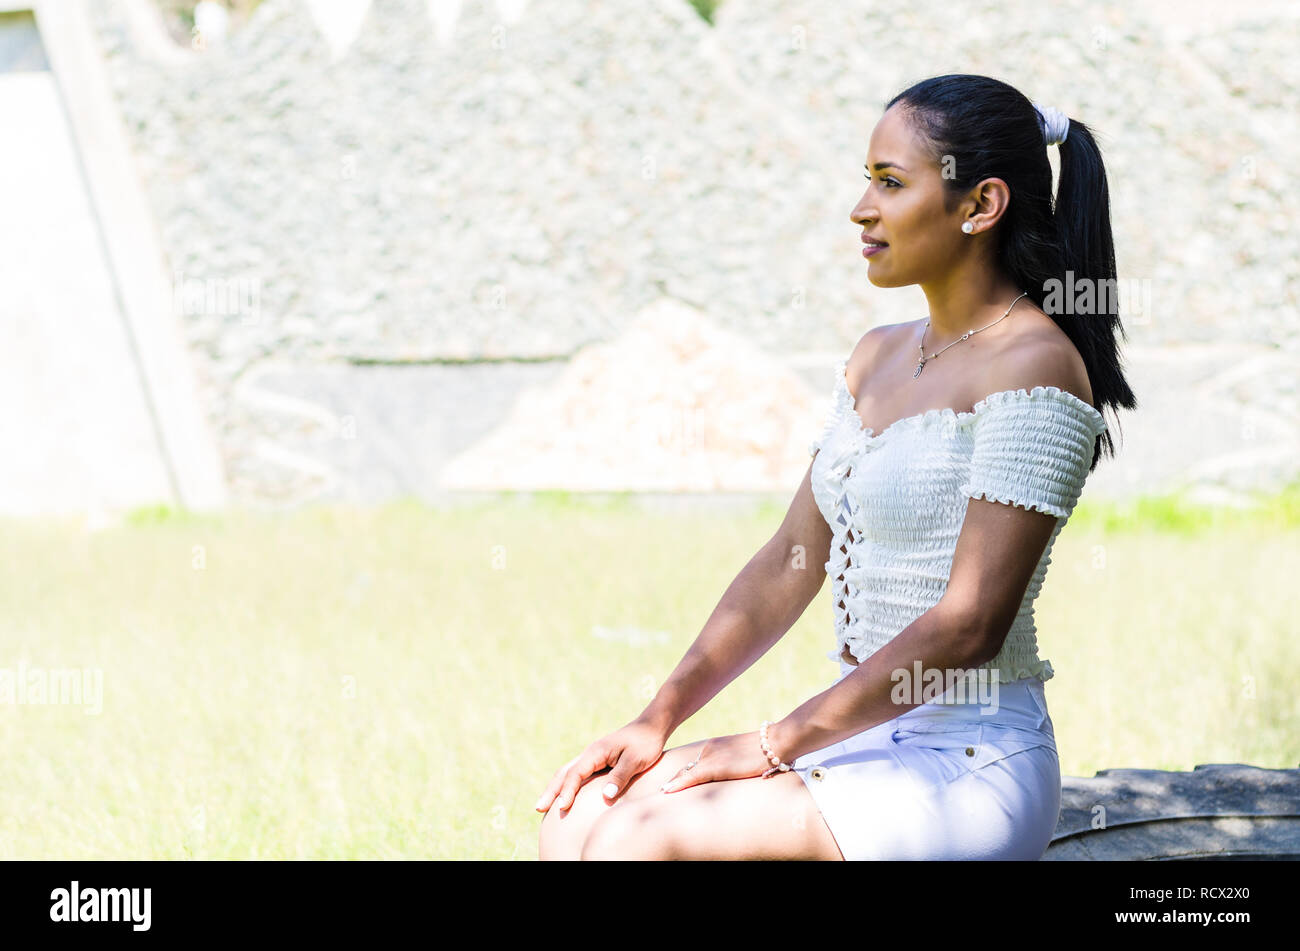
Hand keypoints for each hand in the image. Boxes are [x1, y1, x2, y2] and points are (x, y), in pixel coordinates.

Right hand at [535, 718, 669, 812]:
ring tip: (544, 805)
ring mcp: (593, 757)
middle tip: (538, 808)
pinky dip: (566, 784)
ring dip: (555, 788)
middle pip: (564, 773)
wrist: (652, 727)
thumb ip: (620, 776)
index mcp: (596, 752)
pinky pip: (577, 774)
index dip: (567, 791)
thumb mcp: (636, 760)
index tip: (562, 807)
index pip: (575, 774)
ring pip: (568, 772)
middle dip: (551, 790)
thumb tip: (606, 796)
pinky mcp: (598, 761)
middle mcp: (590, 754)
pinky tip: (565, 795)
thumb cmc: (646, 743)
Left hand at [659, 730, 774, 792]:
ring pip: (685, 773)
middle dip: (672, 779)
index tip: (668, 781)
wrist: (775, 742)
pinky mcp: (716, 767)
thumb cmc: (764, 750)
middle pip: (685, 767)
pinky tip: (667, 790)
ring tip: (658, 792)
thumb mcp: (743, 754)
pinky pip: (692, 777)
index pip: (692, 762)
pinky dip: (678, 784)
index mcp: (713, 745)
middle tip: (657, 788)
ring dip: (672, 784)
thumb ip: (731, 762)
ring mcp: (711, 757)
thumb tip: (731, 771)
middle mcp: (708, 749)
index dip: (680, 773)